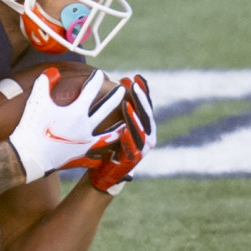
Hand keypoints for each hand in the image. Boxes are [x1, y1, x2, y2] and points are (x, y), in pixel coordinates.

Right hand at [8, 68, 125, 181]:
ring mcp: (86, 142)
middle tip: (123, 89)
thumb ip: (45, 82)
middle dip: (115, 97)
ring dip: (120, 127)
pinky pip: (98, 155)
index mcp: (77, 111)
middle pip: (106, 109)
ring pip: (110, 134)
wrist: (29, 155)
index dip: (96, 80)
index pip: (91, 90)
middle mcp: (86, 126)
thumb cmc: (32, 126)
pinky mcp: (81, 156)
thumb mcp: (37, 101)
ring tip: (127, 123)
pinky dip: (105, 154)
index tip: (100, 74)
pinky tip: (110, 153)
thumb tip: (54, 70)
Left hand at [89, 75, 155, 193]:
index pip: (144, 104)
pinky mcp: (133, 160)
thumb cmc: (106, 145)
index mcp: (143, 125)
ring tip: (126, 103)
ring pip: (140, 129)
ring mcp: (142, 148)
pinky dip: (129, 138)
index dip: (142, 91)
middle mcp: (147, 135)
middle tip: (131, 83)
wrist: (103, 173)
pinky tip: (124, 130)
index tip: (134, 77)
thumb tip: (103, 83)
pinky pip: (132, 147)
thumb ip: (111, 108)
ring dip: (134, 115)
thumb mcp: (109, 124)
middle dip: (139, 97)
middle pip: (145, 113)